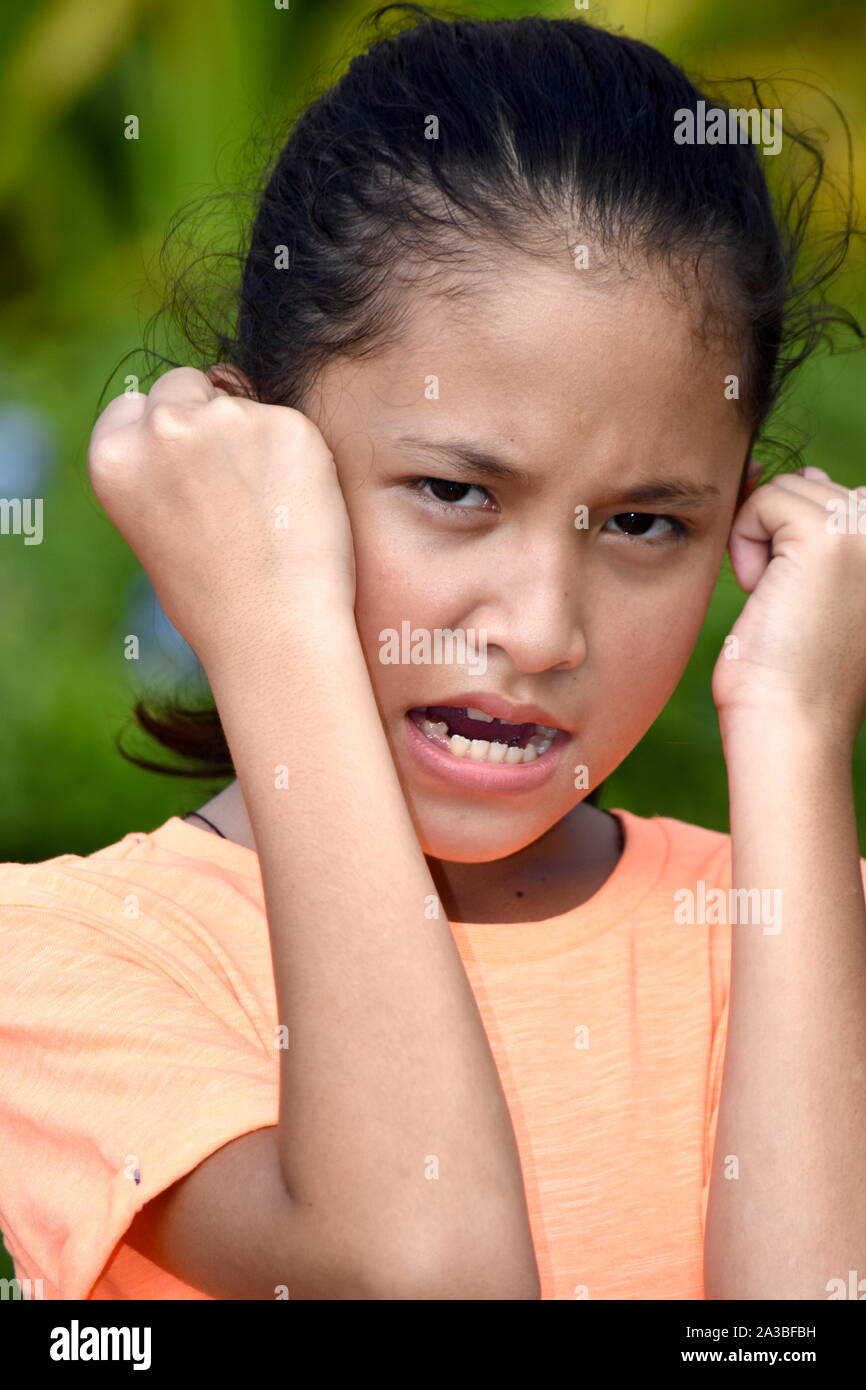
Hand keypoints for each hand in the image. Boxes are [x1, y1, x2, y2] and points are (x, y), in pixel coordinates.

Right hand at [87, 367, 355, 666]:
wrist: (272, 631)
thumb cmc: (214, 601)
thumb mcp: (153, 530)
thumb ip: (160, 473)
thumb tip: (191, 429)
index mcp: (114, 456)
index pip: (135, 407)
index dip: (165, 430)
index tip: (189, 463)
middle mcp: (163, 427)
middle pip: (185, 387)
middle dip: (207, 415)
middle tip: (236, 480)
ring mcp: (226, 419)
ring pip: (243, 403)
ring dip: (256, 438)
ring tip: (268, 512)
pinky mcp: (286, 423)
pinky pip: (289, 426)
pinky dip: (297, 456)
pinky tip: (298, 508)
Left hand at [712, 461, 865, 741]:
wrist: (790, 724)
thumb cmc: (792, 668)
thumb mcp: (817, 584)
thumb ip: (822, 527)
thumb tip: (809, 467)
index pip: (837, 495)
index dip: (794, 532)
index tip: (794, 590)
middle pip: (808, 485)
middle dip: (778, 537)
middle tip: (788, 602)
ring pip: (785, 489)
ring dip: (761, 541)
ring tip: (779, 599)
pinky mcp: (830, 537)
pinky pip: (763, 501)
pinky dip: (745, 544)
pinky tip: (762, 592)